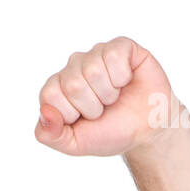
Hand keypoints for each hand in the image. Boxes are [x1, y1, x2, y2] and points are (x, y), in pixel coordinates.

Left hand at [34, 37, 183, 157]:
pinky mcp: (120, 46)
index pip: (51, 95)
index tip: (84, 120)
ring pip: (94, 70)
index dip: (72, 114)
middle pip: (74, 84)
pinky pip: (114, 56)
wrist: (145, 131)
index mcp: (57, 89)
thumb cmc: (110, 133)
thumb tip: (44, 113)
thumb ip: (50, 135)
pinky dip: (123, 76)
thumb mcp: (75, 144)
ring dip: (109, 94)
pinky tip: (126, 81)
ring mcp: (96, 54)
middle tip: (103, 109)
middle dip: (93, 106)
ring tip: (115, 97)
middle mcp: (73, 67)